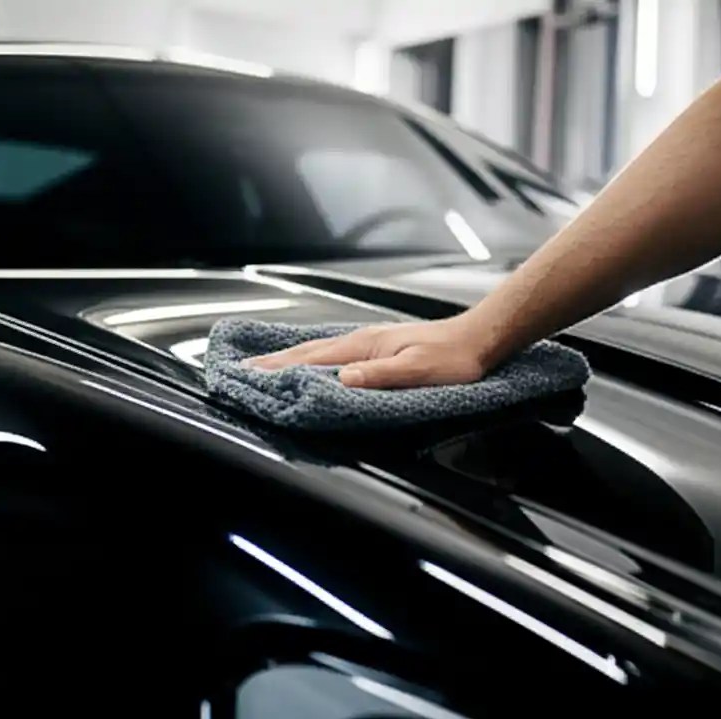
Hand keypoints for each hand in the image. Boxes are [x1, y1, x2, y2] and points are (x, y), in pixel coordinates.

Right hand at [246, 317, 493, 388]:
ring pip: (317, 350)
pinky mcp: (377, 347)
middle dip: (273, 363)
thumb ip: (380, 376)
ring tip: (263, 367)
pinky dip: (310, 358)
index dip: (280, 369)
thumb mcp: (419, 371)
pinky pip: (332, 353)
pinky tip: (308, 362)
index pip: (313, 359)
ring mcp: (368, 342)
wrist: (479, 339)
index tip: (249, 375)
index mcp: (366, 346)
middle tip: (241, 372)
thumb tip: (344, 379)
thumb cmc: (454, 358)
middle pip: (307, 352)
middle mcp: (362, 340)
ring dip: (287, 359)